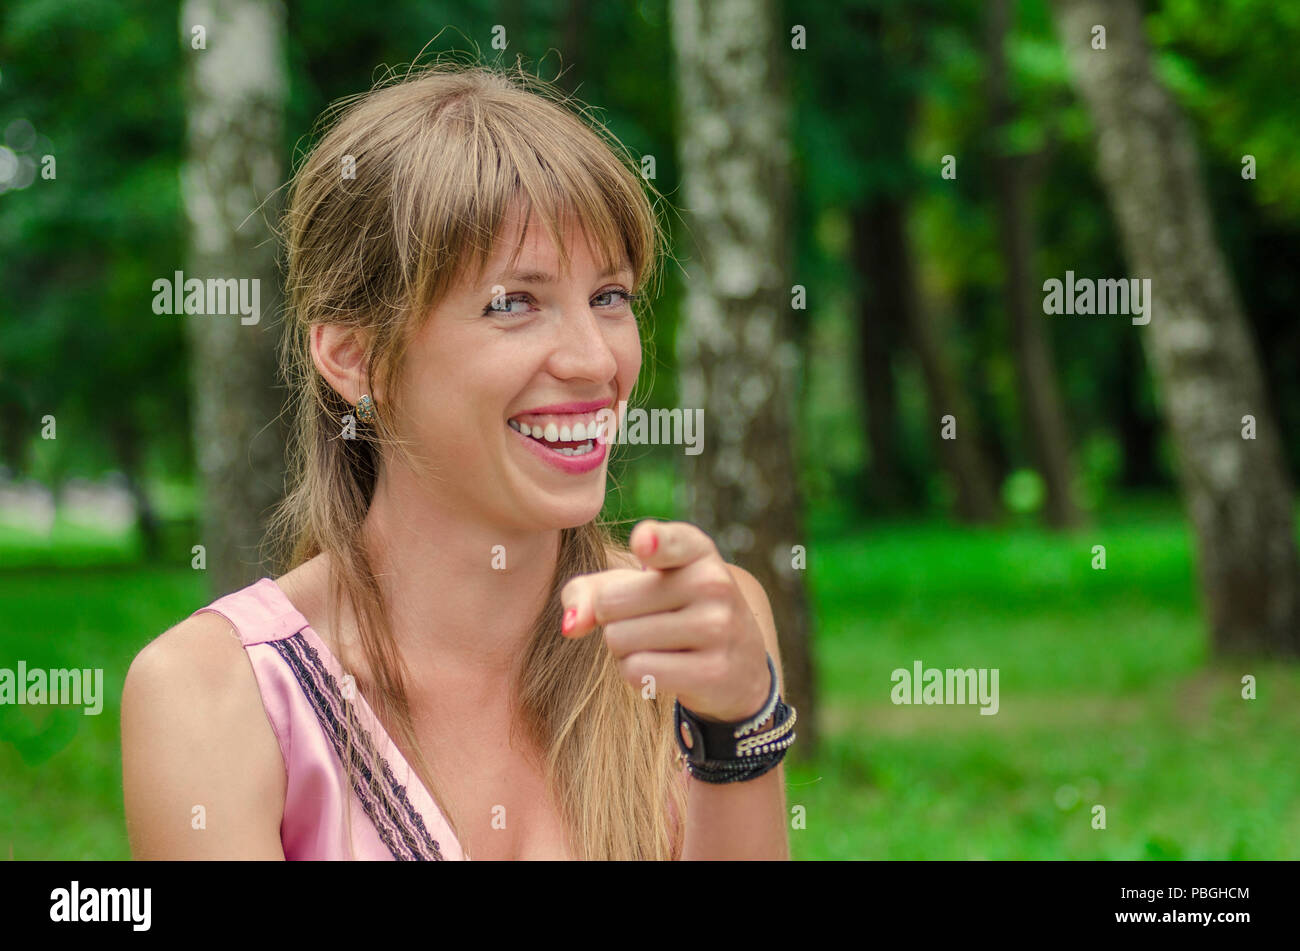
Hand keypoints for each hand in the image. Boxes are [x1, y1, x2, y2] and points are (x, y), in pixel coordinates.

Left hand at [559, 520, 771, 722]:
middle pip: (611, 603)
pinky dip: (637, 675)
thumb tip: (570, 625)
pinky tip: (666, 669)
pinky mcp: (713, 671)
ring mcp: (718, 627)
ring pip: (619, 641)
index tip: (643, 543)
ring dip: (624, 651)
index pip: (671, 541)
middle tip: (647, 622)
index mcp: (695, 550)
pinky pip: (636, 672)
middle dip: (613, 620)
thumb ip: (590, 591)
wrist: (739, 666)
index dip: (653, 541)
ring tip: (659, 646)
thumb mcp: (638, 587)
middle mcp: (713, 581)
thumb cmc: (671, 613)